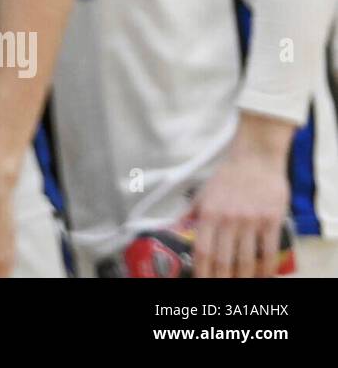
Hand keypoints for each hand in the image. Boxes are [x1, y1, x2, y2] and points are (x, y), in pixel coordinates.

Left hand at [191, 116, 291, 277]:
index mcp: (208, 213)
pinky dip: (266, 268)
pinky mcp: (271, 221)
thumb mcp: (202, 193)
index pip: (202, 250)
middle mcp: (228, 219)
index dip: (201, 271)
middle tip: (221, 287)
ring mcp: (250, 221)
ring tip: (240, 284)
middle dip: (221, 278)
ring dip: (243, 277)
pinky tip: (262, 276)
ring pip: (246, 260)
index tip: (201, 281)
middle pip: (223, 259)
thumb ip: (189, 213)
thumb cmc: (228, 176)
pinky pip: (268, 251)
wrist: (256, 158)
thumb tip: (174, 228)